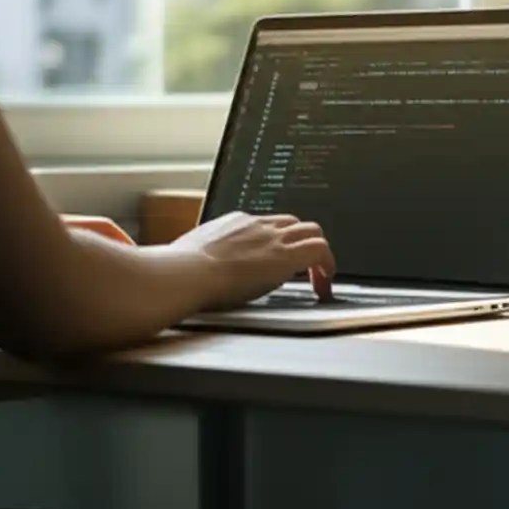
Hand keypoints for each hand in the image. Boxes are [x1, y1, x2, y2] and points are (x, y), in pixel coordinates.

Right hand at [171, 211, 335, 309]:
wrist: (186, 273)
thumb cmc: (181, 271)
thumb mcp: (191, 255)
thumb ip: (202, 258)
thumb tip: (194, 270)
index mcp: (234, 223)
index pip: (266, 225)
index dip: (275, 243)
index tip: (273, 261)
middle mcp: (257, 225)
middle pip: (293, 223)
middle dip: (301, 243)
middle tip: (304, 269)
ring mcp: (273, 238)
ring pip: (312, 231)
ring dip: (318, 254)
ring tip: (319, 278)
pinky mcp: (286, 256)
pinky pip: (320, 250)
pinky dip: (328, 265)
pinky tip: (324, 285)